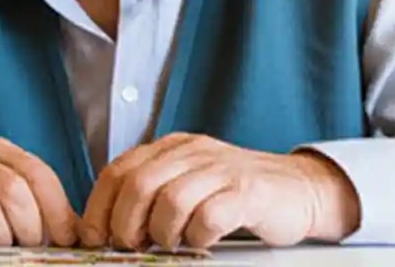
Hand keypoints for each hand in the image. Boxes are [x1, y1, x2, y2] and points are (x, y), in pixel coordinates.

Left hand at [80, 133, 361, 250]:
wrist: (299, 189)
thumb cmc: (234, 194)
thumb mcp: (187, 182)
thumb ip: (152, 194)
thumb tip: (107, 227)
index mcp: (171, 148)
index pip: (118, 171)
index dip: (99, 206)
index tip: (95, 235)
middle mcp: (193, 153)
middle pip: (139, 184)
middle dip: (125, 223)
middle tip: (131, 246)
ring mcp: (222, 170)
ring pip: (171, 199)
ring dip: (162, 231)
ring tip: (170, 243)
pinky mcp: (249, 193)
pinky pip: (210, 215)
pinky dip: (197, 235)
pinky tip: (200, 240)